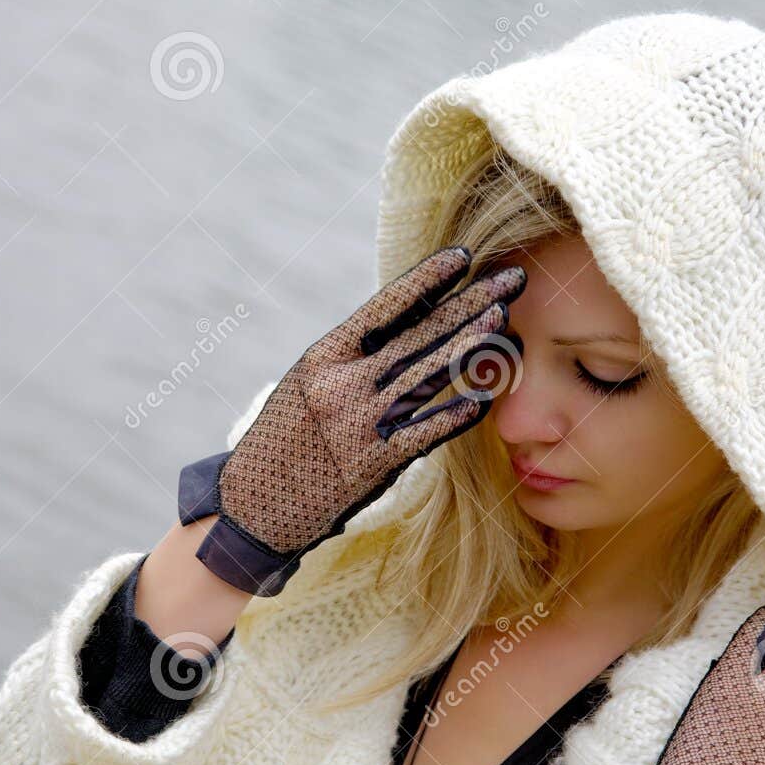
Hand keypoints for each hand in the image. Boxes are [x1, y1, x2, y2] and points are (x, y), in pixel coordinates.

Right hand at [177, 245, 526, 594]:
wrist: (253, 507)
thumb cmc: (284, 440)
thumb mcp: (305, 383)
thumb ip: (350, 357)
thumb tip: (404, 322)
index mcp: (324, 355)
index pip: (384, 306)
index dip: (428, 279)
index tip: (465, 258)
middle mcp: (342, 383)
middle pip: (418, 334)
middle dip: (469, 303)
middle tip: (511, 279)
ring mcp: (359, 423)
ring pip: (427, 376)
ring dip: (471, 347)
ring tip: (504, 321)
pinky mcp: (373, 463)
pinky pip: (425, 432)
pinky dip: (457, 413)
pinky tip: (486, 396)